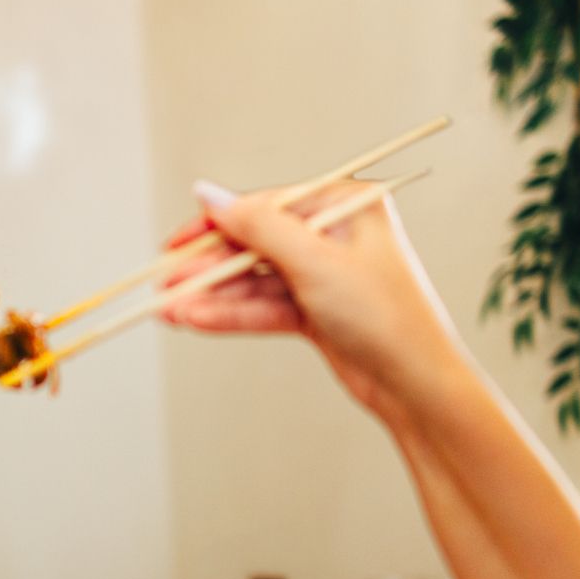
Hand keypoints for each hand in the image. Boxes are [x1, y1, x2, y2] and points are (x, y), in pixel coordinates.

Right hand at [162, 178, 465, 423]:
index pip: (266, 206)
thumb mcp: (314, 262)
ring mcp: (324, 277)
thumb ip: (257, 227)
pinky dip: (232, 316)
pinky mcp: (316, 313)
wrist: (415, 384)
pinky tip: (196, 322)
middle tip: (164, 284)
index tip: (176, 243)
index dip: (217, 224)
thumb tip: (208, 194)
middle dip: (209, 269)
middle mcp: (334, 236)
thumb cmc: (383, 315)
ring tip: (170, 311)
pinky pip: (264, 308)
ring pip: (255, 282)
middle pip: (255, 245)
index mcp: (346, 205)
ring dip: (214, 297)